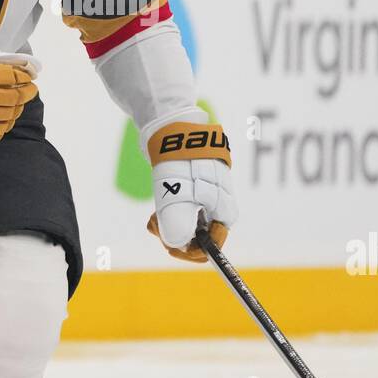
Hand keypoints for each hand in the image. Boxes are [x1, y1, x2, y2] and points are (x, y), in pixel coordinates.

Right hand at [0, 43, 38, 148]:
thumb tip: (20, 64)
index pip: (10, 77)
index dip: (23, 77)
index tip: (30, 77)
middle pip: (10, 99)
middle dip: (24, 94)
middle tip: (29, 90)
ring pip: (3, 119)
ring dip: (14, 112)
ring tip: (16, 106)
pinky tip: (2, 122)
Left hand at [144, 122, 236, 261]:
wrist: (171, 127)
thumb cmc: (178, 162)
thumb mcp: (176, 197)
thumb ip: (178, 225)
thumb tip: (176, 244)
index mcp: (223, 205)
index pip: (216, 240)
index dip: (195, 251)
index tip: (174, 250)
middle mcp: (219, 199)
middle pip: (202, 233)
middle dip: (178, 237)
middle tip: (158, 229)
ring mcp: (207, 190)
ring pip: (190, 220)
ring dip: (171, 225)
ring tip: (153, 220)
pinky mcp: (194, 183)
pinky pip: (183, 207)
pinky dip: (169, 212)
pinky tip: (155, 212)